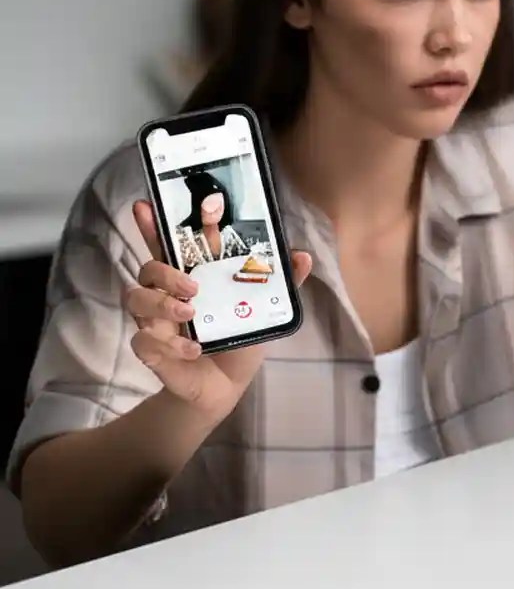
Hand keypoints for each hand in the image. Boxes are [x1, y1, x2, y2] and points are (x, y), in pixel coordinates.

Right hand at [125, 201, 312, 420]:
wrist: (227, 384)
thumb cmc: (240, 337)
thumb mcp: (265, 308)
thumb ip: (282, 281)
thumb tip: (303, 256)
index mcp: (190, 275)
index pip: (168, 243)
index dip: (155, 223)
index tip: (150, 204)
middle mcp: (166, 294)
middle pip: (147, 267)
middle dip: (165, 272)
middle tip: (194, 286)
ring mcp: (154, 321)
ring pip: (135, 298)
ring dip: (162, 304)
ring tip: (191, 314)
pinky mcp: (151, 350)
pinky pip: (143, 341)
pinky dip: (169, 345)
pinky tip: (194, 349)